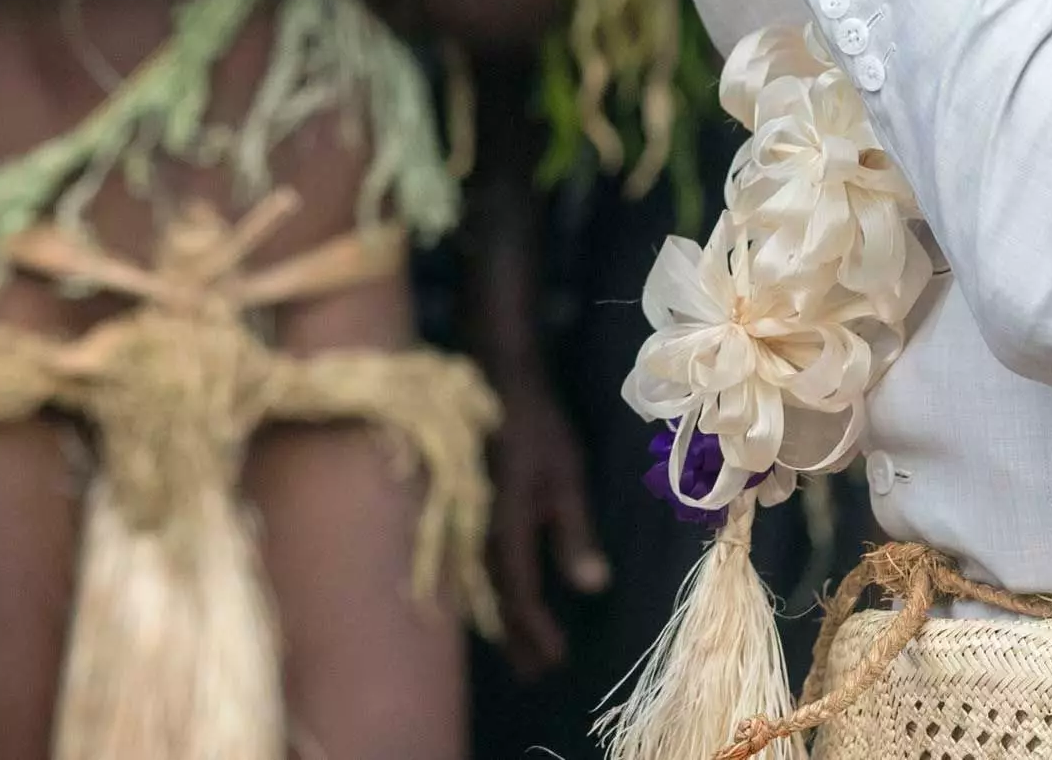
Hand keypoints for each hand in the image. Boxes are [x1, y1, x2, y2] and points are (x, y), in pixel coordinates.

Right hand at [486, 369, 606, 680]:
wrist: (493, 377)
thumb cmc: (536, 424)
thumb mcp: (566, 476)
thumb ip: (575, 533)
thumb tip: (592, 588)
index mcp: (504, 526)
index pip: (519, 595)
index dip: (536, 632)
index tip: (557, 662)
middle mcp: (475, 531)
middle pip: (493, 600)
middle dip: (515, 639)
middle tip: (535, 675)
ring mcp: (462, 520)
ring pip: (478, 587)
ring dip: (499, 621)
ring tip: (519, 652)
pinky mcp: (459, 509)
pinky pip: (469, 567)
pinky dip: (486, 594)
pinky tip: (497, 603)